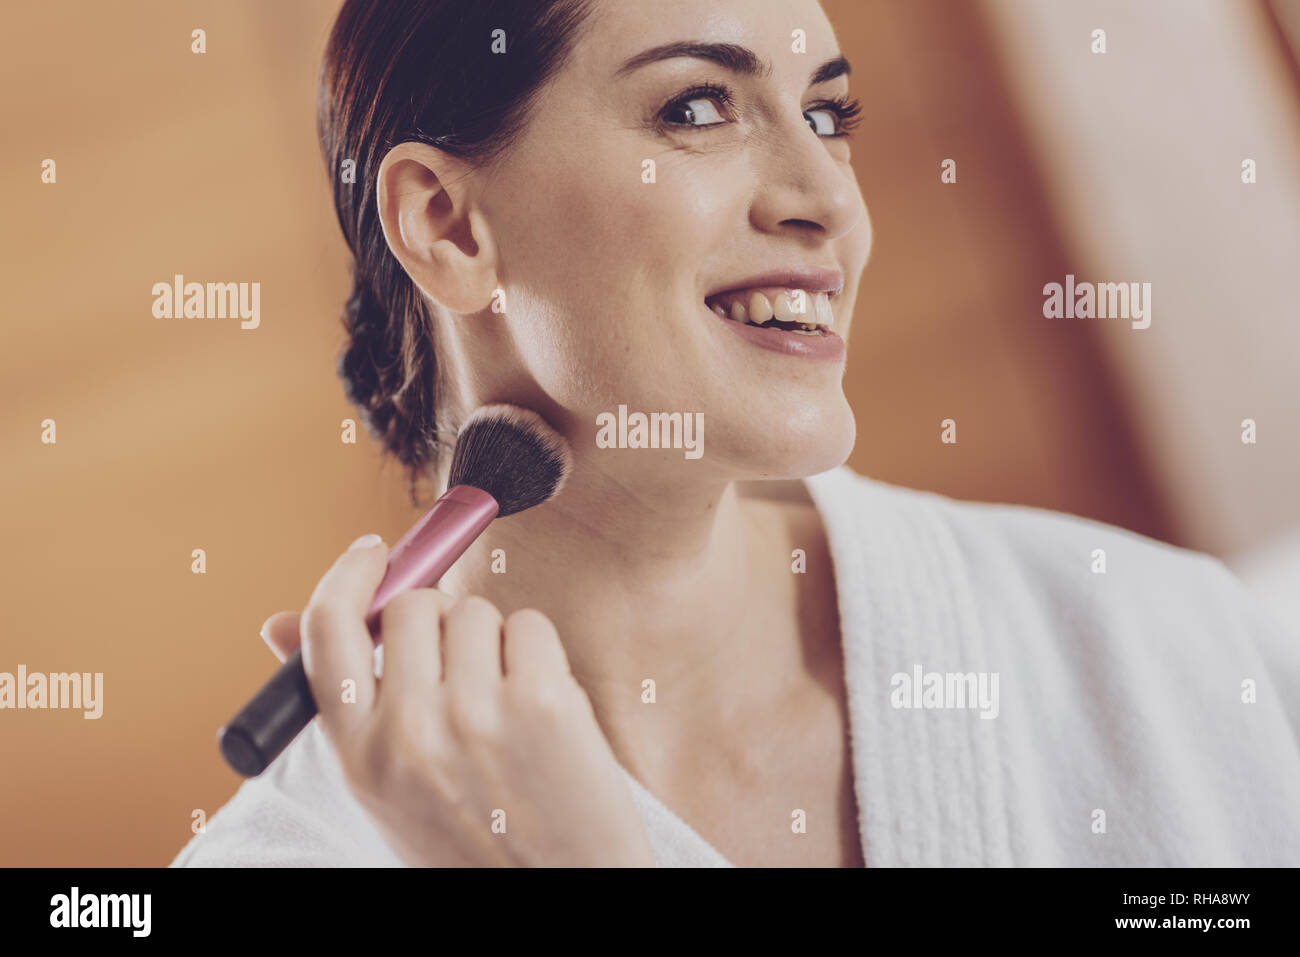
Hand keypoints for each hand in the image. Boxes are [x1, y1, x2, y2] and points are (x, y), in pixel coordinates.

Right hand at [258, 535, 654, 866]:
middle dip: (440, 619)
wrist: (561, 899)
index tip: (371, 551)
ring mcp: (474, 716)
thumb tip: (274, 622)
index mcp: (358, 758)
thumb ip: (343, 707)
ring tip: (508, 707)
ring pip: (474, 610)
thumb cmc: (477, 842)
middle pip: (410, 606)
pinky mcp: (542, 703)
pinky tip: (546, 710)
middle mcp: (407, 734)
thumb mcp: (387, 790)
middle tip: (466, 665)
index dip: (347, 576)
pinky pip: (528, 624)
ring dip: (493, 640)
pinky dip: (539, 653)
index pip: (326, 631)